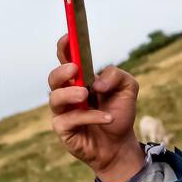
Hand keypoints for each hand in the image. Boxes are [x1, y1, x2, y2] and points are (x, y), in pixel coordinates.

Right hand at [49, 33, 145, 181]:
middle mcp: (68, 94)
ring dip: (71, 94)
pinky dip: (89, 117)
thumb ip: (116, 76)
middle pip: (53, 78)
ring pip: (55, 98)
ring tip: (88, 95)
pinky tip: (107, 118)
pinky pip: (68, 120)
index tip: (69, 37)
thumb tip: (97, 82)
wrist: (120, 144)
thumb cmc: (119, 113)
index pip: (66, 59)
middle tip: (75, 70)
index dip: (64, 47)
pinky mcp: (64, 130)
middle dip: (61, 72)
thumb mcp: (128, 88)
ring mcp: (63, 112)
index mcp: (80, 79)